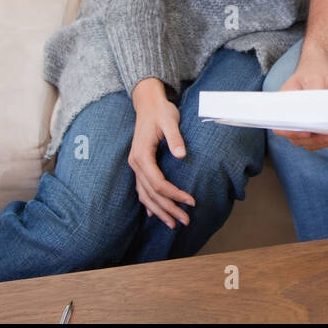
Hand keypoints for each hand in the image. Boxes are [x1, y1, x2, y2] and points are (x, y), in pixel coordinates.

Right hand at [128, 80, 195, 227]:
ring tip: (173, 224)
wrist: (148, 104)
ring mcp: (136, 165)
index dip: (174, 194)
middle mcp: (136, 163)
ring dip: (159, 211)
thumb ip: (175, 138)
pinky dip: (149, 203)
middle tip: (186, 221)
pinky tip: (154, 214)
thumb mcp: (170, 120)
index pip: (158, 183)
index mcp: (142, 155)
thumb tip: (182, 155)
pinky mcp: (140, 165)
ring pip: (145, 195)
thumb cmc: (161, 111)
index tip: (191, 201)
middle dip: (169, 209)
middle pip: (152, 194)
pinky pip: (142, 189)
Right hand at [271, 46, 327, 151]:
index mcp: (282, 105)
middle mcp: (289, 118)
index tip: (306, 133)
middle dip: (315, 140)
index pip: (280, 126)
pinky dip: (327, 140)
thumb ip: (315, 94)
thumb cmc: (313, 72)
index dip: (291, 133)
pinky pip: (317, 140)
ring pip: (308, 142)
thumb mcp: (314, 78)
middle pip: (296, 138)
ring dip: (323, 142)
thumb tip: (319, 112)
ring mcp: (300, 124)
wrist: (318, 71)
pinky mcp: (311, 127)